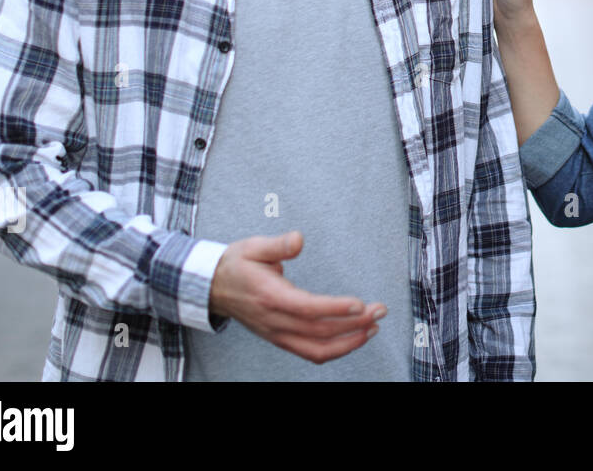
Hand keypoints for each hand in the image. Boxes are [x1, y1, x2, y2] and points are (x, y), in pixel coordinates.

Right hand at [209, 230, 384, 364]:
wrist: (212, 288)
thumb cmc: (237, 264)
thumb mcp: (254, 247)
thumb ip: (278, 245)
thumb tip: (299, 239)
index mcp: (269, 297)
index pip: (307, 308)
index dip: (334, 309)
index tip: (359, 304)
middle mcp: (274, 321)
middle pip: (318, 332)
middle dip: (354, 324)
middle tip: (380, 311)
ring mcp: (277, 334)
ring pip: (317, 350)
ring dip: (349, 342)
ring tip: (374, 327)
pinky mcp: (281, 340)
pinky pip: (311, 353)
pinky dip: (336, 350)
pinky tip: (355, 338)